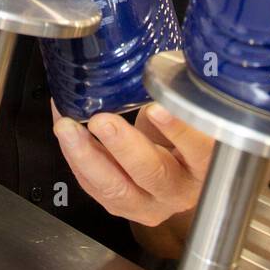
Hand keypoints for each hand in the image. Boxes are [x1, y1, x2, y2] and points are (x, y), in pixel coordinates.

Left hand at [52, 100, 214, 228]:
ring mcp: (148, 203)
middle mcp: (178, 190)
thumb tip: (163, 65)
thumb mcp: (190, 113)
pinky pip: (94, 187)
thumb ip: (181, 96)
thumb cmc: (187, 133)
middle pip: (152, 173)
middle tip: (101, 120)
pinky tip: (65, 131)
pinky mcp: (120, 205)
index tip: (157, 108)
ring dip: (87, 156)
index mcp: (204, 165)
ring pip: (116, 188)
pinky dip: (76, 157)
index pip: (198, 150)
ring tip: (67, 127)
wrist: (178, 171)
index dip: (178, 131)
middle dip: (122, 146)